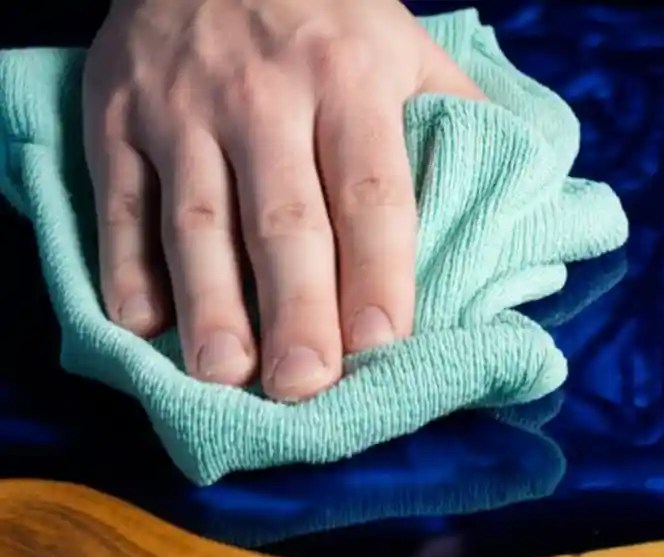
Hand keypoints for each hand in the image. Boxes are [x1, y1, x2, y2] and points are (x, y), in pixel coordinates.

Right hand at [83, 0, 483, 400]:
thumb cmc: (329, 16)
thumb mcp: (409, 47)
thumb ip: (460, 120)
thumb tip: (522, 203)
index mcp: (351, 80)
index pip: (371, 193)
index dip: (380, 274)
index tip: (383, 345)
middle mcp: (264, 96)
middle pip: (284, 221)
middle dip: (297, 310)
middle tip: (305, 387)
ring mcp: (181, 107)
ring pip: (196, 221)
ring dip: (210, 305)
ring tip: (224, 376)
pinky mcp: (115, 115)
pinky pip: (119, 201)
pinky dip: (125, 266)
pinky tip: (142, 329)